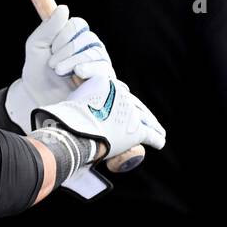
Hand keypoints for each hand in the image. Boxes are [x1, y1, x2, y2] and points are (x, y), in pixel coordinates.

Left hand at [5, 5, 114, 132]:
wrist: (40, 99)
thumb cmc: (38, 72)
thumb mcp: (36, 46)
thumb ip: (49, 27)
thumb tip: (64, 7)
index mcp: (75, 36)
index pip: (78, 24)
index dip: (63, 35)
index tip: (50, 49)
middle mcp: (90, 47)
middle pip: (87, 37)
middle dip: (66, 50)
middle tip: (53, 65)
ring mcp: (99, 63)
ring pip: (95, 52)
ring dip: (73, 61)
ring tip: (59, 72)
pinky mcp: (105, 80)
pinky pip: (103, 68)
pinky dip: (89, 68)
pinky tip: (78, 73)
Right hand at [32, 74, 165, 169]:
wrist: (72, 131)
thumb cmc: (66, 119)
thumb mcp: (72, 101)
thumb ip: (77, 98)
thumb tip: (69, 87)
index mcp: (107, 86)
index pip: (120, 93)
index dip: (125, 101)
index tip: (129, 106)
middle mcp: (121, 96)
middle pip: (136, 105)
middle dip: (143, 113)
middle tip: (148, 119)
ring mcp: (130, 113)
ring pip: (146, 119)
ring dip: (153, 125)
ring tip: (159, 130)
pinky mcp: (135, 130)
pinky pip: (150, 134)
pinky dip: (156, 138)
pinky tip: (161, 140)